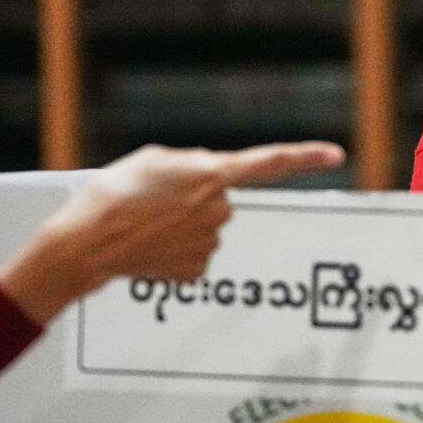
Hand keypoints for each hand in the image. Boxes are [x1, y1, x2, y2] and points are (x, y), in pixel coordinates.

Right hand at [0, 141, 343, 323]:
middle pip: (219, 199)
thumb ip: (190, 163)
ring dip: (182, 224)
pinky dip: (175, 250)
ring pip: (205, 227)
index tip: (336, 154)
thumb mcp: (151, 160)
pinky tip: (150, 246)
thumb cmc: (113, 194)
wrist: (85, 244)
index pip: (269, 162)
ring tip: (145, 222)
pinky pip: (194, 253)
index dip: (305, 156)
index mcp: (210, 174)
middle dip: (195, 198)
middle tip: (156, 200)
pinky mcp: (198, 269)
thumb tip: (209, 175)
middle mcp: (219, 209)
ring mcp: (210, 242)